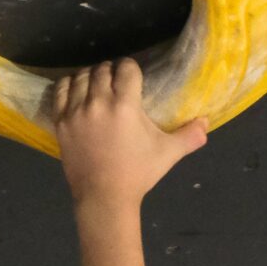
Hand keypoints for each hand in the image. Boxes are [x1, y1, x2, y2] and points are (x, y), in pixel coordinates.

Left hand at [51, 59, 206, 207]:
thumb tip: (206, 122)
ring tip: (97, 85)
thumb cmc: (138, 174)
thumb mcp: (168, 154)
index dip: (132, 69)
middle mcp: (99, 102)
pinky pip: (61, 90)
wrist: (104, 197)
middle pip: (103, 69)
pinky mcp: (61, 120)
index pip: (127, 68)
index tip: (134, 76)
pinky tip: (77, 90)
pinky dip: (69, 84)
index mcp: (125, 105)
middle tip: (117, 82)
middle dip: (112, 72)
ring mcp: (76, 110)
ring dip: (91, 76)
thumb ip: (189, 136)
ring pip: (81, 76)